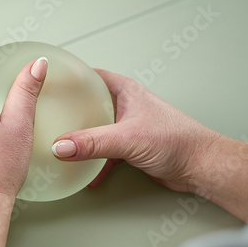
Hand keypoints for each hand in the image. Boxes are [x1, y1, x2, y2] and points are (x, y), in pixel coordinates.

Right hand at [51, 69, 220, 192]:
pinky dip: (93, 160)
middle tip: (47, 116)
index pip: (88, 75)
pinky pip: (103, 150)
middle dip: (68, 112)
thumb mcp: (128, 139)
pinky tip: (85, 171)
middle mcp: (125, 105)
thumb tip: (62, 146)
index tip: (46, 82)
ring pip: (94, 128)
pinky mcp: (130, 147)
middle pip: (88, 103)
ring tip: (60, 144)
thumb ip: (93, 143)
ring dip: (80, 139)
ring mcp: (127, 126)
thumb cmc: (179, 140)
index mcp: (124, 90)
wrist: (201, 166)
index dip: (67, 77)